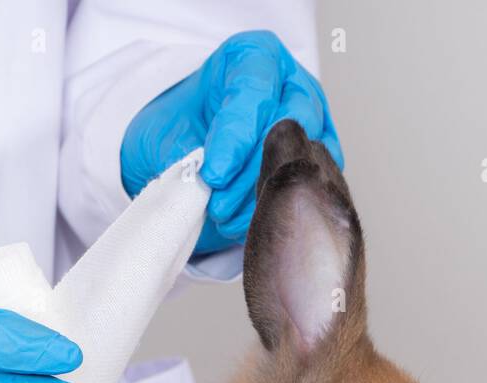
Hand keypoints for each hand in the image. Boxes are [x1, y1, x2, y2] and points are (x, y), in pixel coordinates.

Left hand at [120, 30, 342, 255]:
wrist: (189, 148)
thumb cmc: (181, 128)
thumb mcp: (166, 131)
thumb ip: (183, 153)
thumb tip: (202, 186)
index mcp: (254, 57)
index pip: (254, 93)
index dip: (235, 138)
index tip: (213, 173)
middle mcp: (292, 84)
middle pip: (288, 125)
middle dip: (250, 171)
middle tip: (217, 202)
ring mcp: (313, 121)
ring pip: (303, 157)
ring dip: (262, 194)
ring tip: (225, 216)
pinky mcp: (321, 159)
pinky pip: (311, 185)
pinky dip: (278, 207)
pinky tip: (248, 221)